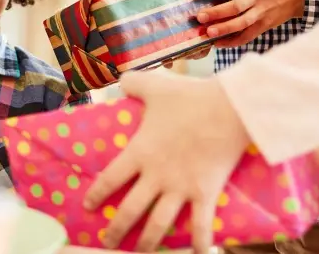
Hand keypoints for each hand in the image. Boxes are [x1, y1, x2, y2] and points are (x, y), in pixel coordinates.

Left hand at [83, 70, 250, 252]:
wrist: (229, 108)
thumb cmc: (189, 97)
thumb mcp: (154, 86)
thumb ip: (133, 83)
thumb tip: (121, 80)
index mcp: (140, 152)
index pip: (110, 178)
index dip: (97, 194)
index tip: (89, 207)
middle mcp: (156, 175)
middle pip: (131, 210)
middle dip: (117, 230)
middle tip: (107, 243)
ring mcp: (181, 188)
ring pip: (159, 224)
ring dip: (148, 242)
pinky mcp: (206, 193)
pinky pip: (202, 224)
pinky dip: (200, 243)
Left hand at [191, 0, 304, 46]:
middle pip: (234, 7)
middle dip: (216, 13)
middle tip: (199, 17)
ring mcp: (260, 13)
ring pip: (241, 24)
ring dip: (224, 29)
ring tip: (208, 33)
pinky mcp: (264, 25)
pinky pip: (248, 35)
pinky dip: (234, 41)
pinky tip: (219, 44)